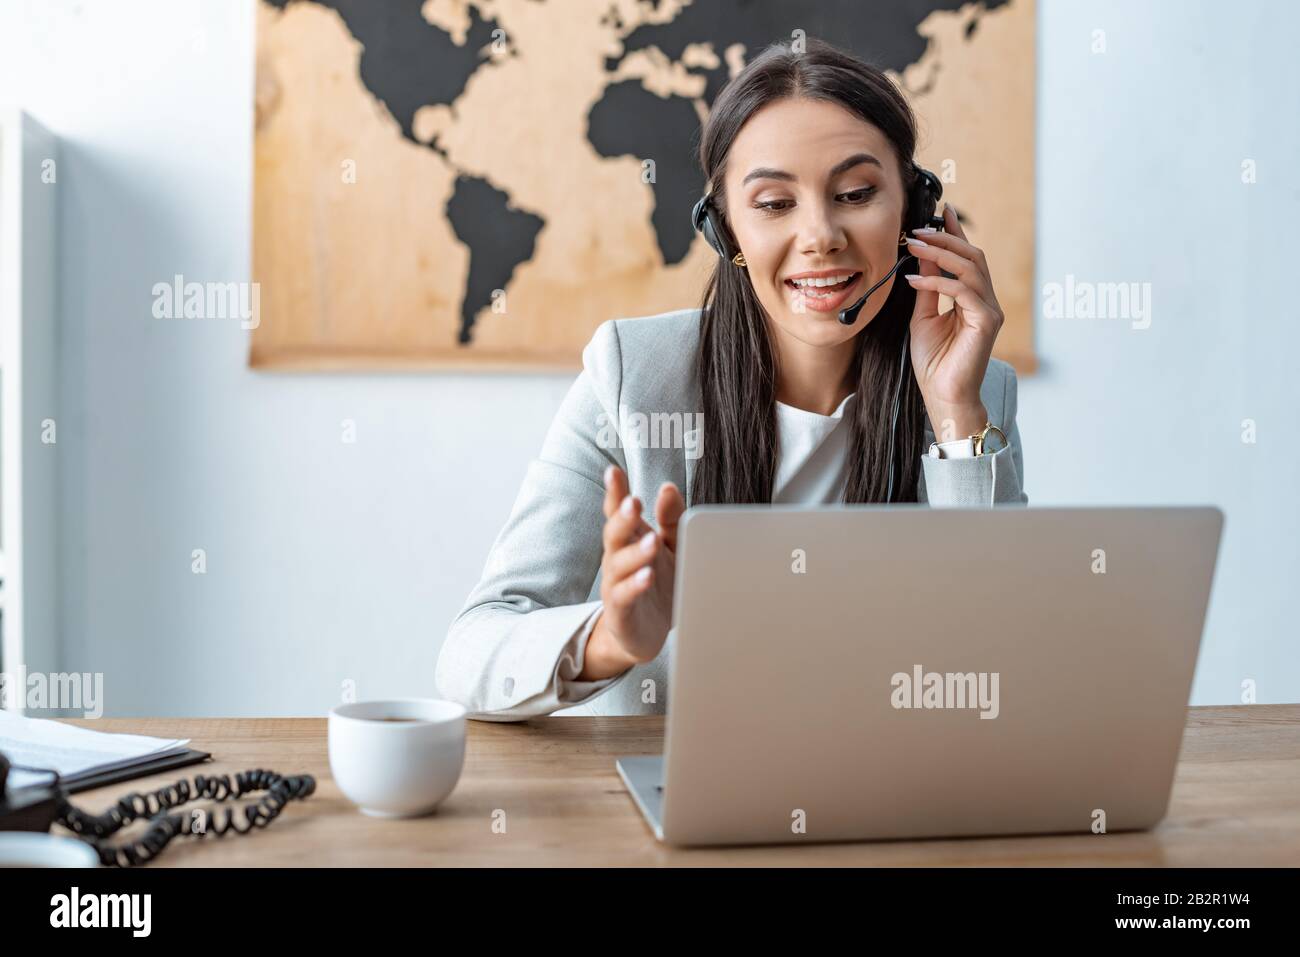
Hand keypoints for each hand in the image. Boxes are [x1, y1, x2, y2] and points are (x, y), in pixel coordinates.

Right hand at [584, 465, 685, 674]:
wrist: (647, 633)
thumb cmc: (660, 583)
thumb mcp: (671, 547)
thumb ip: (671, 519)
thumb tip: (668, 487)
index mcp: (631, 538)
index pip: (618, 511)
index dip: (615, 492)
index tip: (614, 472)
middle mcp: (618, 558)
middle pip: (615, 533)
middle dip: (622, 518)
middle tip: (632, 503)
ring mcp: (616, 584)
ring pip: (619, 564)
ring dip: (635, 552)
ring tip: (651, 542)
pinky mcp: (621, 612)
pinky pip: (623, 596)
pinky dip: (634, 586)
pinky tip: (646, 577)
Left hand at [903, 203, 1003, 430]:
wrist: (942, 396)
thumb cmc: (933, 363)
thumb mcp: (922, 316)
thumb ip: (926, 286)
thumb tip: (921, 255)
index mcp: (973, 299)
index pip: (966, 259)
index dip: (955, 234)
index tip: (941, 213)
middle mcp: (986, 301)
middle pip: (972, 256)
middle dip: (945, 239)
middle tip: (918, 231)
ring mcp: (989, 310)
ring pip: (971, 268)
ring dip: (940, 254)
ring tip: (914, 245)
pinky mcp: (987, 321)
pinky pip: (962, 291)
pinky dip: (937, 281)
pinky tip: (915, 279)